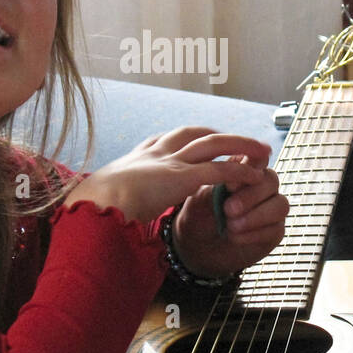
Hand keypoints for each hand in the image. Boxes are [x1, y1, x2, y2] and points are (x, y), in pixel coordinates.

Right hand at [61, 127, 280, 229]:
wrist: (91, 204)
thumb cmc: (91, 206)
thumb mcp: (100, 199)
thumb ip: (113, 202)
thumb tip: (103, 218)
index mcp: (136, 158)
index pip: (165, 139)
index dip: (185, 139)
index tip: (198, 139)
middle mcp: (156, 153)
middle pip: (194, 133)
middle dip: (219, 135)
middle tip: (238, 140)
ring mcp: (170, 163)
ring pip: (214, 144)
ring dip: (240, 146)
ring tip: (261, 151)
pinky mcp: (182, 178)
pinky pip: (219, 171)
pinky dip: (239, 171)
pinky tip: (254, 175)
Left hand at [170, 154, 287, 279]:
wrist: (197, 245)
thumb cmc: (199, 214)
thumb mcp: (202, 194)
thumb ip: (219, 180)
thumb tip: (234, 173)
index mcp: (245, 170)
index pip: (259, 157)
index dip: (250, 168)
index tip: (230, 185)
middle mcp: (263, 187)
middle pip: (272, 180)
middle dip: (251, 195)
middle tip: (228, 209)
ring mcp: (272, 209)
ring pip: (280, 205)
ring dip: (255, 216)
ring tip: (231, 226)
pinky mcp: (274, 231)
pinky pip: (276, 229)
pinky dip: (254, 234)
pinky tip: (234, 237)